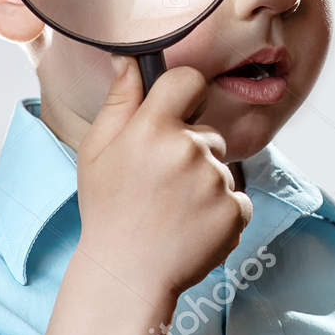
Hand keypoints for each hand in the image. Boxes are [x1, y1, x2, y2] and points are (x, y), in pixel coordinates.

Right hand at [75, 57, 251, 315]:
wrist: (128, 275)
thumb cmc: (109, 211)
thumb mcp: (98, 152)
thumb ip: (119, 101)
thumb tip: (127, 59)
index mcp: (152, 128)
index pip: (188, 80)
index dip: (184, 93)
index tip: (177, 111)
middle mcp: (188, 149)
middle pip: (207, 132)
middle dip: (191, 152)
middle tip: (160, 185)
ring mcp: (215, 181)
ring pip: (222, 168)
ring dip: (205, 184)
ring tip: (173, 211)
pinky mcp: (234, 211)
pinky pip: (237, 198)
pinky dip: (221, 212)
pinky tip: (192, 227)